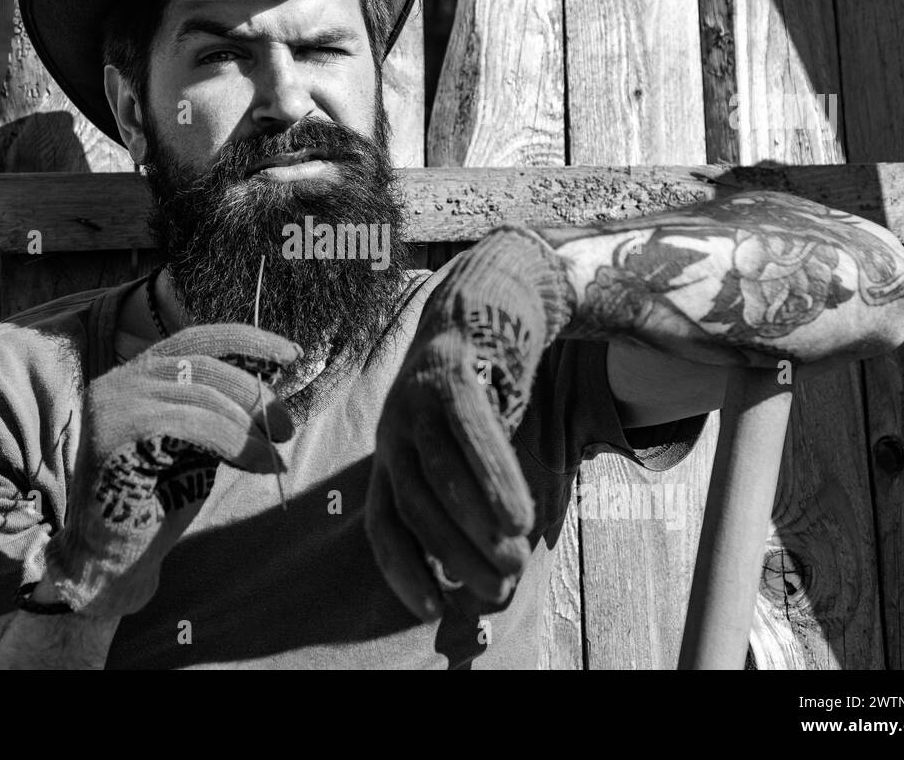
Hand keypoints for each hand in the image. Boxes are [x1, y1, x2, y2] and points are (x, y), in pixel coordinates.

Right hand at [43, 324, 299, 617]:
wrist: (112, 559)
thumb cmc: (156, 503)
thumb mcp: (195, 444)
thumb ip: (217, 411)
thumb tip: (269, 391)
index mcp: (138, 375)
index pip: (196, 339)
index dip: (248, 341)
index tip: (291, 354)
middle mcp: (120, 380)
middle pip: (203, 364)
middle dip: (254, 393)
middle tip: (286, 428)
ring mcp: (113, 403)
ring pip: (201, 395)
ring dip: (248, 426)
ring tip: (276, 454)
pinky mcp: (115, 432)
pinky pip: (192, 425)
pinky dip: (236, 443)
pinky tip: (260, 464)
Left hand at [366, 226, 572, 620]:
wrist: (490, 295)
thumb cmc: (482, 385)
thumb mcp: (466, 443)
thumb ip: (474, 497)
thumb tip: (495, 571)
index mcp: (392, 452)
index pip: (385, 519)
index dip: (403, 567)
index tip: (432, 608)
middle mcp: (395, 427)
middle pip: (415, 501)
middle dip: (453, 551)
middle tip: (496, 586)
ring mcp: (416, 395)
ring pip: (440, 469)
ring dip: (475, 521)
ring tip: (513, 556)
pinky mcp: (450, 367)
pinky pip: (469, 428)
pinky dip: (491, 475)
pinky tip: (518, 512)